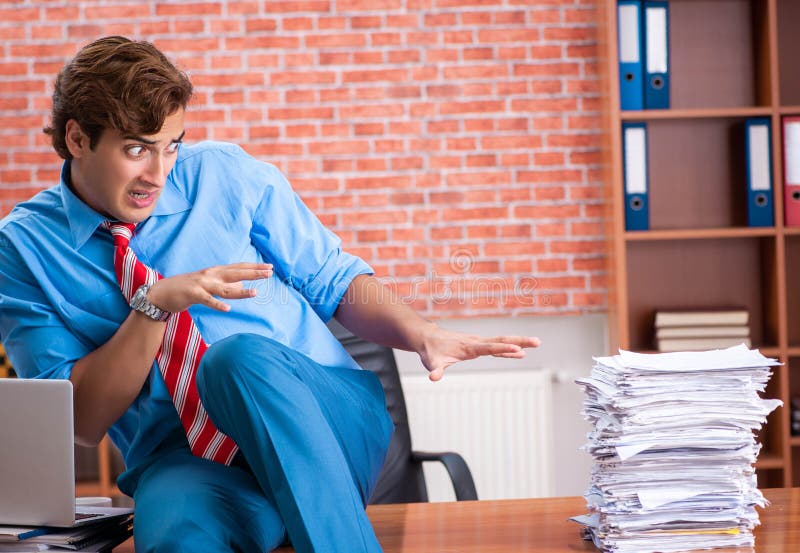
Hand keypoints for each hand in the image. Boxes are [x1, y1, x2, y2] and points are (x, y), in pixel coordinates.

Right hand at [145, 262, 272, 313]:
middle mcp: (211, 275)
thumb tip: (242, 286)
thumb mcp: (209, 284)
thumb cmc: (188, 288)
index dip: (254, 267)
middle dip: (254, 273)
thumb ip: (225, 283)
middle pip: (236, 273)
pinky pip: (207, 300)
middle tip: (269, 273)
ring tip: (255, 293)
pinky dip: (217, 304)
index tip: (269, 267)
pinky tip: (227, 309)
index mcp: (216, 271)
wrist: (162, 292)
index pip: (239, 267)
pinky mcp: (193, 294)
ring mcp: (202, 284)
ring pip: (225, 288)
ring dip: (241, 291)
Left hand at [418, 325, 540, 381]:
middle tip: (537, 341)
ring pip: (501, 341)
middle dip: (519, 341)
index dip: (502, 348)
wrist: (428, 337)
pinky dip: (509, 348)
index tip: (517, 347)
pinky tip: (520, 352)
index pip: (488, 347)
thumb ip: (434, 370)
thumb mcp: (431, 363)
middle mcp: (476, 342)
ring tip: (537, 343)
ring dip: (519, 342)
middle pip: (501, 340)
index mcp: (468, 347)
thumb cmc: (431, 352)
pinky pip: (497, 346)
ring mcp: (478, 342)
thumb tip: (433, 378)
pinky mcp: (478, 345)